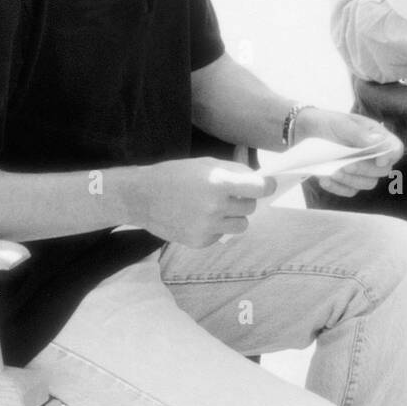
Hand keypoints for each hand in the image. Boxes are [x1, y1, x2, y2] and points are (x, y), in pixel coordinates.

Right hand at [124, 157, 275, 247]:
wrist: (140, 197)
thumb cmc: (174, 175)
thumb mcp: (205, 164)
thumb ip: (234, 171)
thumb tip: (260, 179)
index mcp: (218, 183)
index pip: (259, 188)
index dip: (266, 186)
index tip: (266, 185)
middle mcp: (215, 207)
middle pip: (251, 207)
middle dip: (244, 200)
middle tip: (228, 194)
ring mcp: (207, 227)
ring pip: (241, 225)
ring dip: (234, 216)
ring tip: (214, 207)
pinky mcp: (200, 241)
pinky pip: (223, 235)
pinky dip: (217, 227)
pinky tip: (199, 218)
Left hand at [296, 109, 405, 197]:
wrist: (305, 131)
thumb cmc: (327, 123)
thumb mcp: (342, 124)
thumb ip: (360, 133)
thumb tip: (380, 141)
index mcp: (376, 137)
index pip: (395, 149)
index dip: (391, 156)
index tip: (379, 160)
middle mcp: (372, 155)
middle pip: (383, 171)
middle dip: (365, 169)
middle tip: (346, 165)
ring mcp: (361, 170)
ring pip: (368, 184)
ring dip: (351, 180)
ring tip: (332, 172)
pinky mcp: (347, 181)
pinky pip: (350, 191)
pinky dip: (338, 187)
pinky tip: (324, 179)